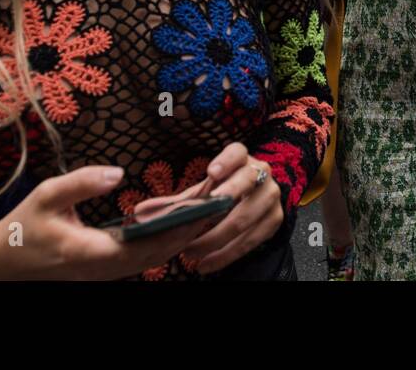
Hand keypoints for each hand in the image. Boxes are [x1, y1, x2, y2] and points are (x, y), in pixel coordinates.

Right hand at [0, 166, 216, 279]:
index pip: (144, 243)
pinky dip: (163, 243)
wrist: (0, 260)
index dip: (175, 227)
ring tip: (207, 212)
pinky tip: (179, 225)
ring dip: (179, 238)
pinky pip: (142, 259)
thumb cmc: (22, 225)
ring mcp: (103, 274)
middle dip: (188, 232)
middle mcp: (101, 269)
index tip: (201, 209)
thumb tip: (118, 172)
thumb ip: (83, 182)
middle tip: (218, 206)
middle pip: (156, 254)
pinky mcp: (104, 270)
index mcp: (88, 252)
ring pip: (152, 259)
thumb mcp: (47, 195)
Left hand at [164, 143, 282, 274]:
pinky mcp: (274, 220)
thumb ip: (177, 200)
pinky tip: (207, 263)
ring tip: (191, 252)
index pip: (236, 152)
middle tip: (195, 223)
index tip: (210, 173)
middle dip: (218, 207)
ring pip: (245, 218)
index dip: (225, 161)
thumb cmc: (224, 190)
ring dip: (215, 239)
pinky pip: (251, 240)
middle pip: (245, 185)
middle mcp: (261, 173)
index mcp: (242, 159)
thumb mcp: (204, 190)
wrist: (256, 199)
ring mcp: (271, 197)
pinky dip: (227, 255)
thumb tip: (141, 212)